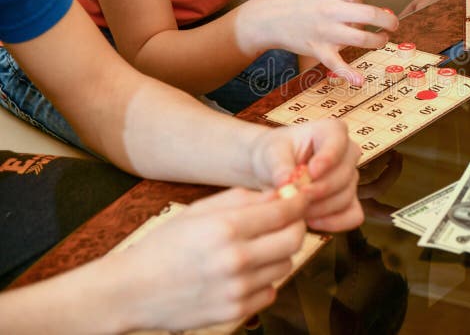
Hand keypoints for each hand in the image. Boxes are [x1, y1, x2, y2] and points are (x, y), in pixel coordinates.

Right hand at [115, 188, 307, 330]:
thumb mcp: (199, 211)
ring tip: (257, 248)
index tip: (302, 197)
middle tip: (286, 221)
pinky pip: (270, 291)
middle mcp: (236, 259)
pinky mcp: (236, 311)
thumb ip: (242, 199)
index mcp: (226, 227)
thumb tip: (280, 193)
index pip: (284, 212)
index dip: (299, 202)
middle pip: (294, 239)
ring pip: (286, 265)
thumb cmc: (165, 245)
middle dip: (295, 226)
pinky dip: (265, 280)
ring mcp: (238, 289)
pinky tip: (245, 273)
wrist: (132, 290)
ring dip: (279, 253)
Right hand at [238, 0, 405, 84]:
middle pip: (369, 15)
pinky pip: (337, 64)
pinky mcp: (318, 49)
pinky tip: (360, 80)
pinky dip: (349, 74)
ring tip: (381, 39)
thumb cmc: (304, 3)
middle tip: (393, 24)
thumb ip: (351, 0)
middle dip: (388, 21)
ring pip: (361, 38)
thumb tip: (379, 13)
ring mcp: (325, 31)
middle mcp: (331, 9)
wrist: (271, 17)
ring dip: (378, 41)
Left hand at [250, 119, 362, 231]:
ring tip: (295, 209)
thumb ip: (279, 166)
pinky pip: (353, 215)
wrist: (272, 173)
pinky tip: (311, 222)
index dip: (328, 158)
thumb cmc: (273, 155)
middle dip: (320, 189)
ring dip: (320, 207)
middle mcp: (347, 153)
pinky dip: (333, 222)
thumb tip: (287, 183)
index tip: (310, 172)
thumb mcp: (270, 153)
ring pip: (346, 196)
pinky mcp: (350, 201)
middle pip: (345, 174)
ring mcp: (351, 177)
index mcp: (332, 131)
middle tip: (296, 198)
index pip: (339, 142)